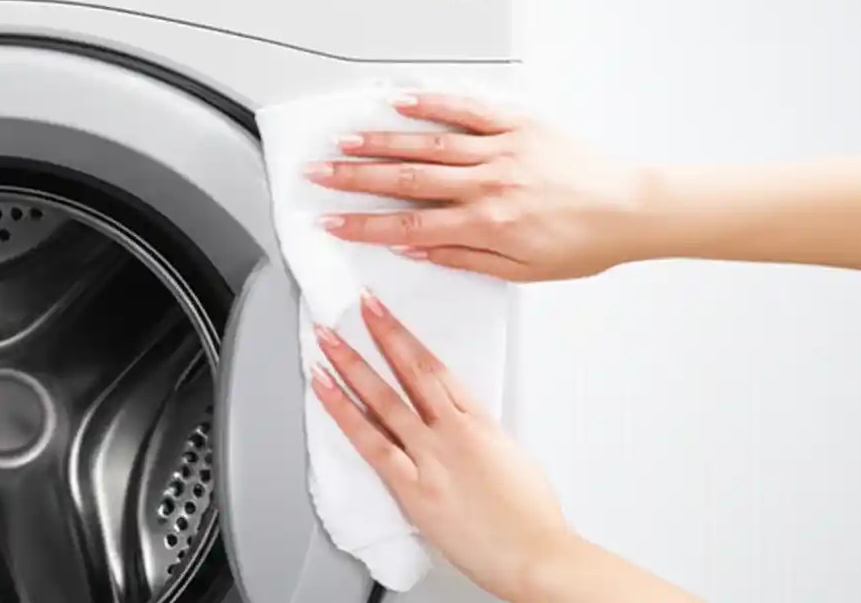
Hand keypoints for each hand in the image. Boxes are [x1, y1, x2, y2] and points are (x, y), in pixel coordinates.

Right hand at [307, 93, 654, 281]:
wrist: (631, 209)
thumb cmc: (584, 242)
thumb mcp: (520, 270)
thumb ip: (463, 258)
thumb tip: (417, 249)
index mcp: (486, 224)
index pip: (407, 226)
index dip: (363, 224)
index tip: (332, 221)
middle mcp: (489, 184)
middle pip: (405, 179)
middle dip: (355, 177)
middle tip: (319, 173)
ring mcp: (502, 150)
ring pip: (429, 143)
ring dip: (382, 141)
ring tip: (346, 140)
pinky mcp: (520, 124)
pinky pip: (469, 111)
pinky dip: (434, 104)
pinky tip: (403, 101)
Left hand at [310, 291, 573, 601]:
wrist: (535, 555)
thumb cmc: (531, 516)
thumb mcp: (510, 458)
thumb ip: (479, 435)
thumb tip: (460, 427)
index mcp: (479, 421)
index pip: (435, 367)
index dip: (405, 336)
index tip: (384, 315)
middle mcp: (452, 432)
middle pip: (410, 371)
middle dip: (380, 333)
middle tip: (357, 305)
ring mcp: (430, 457)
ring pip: (384, 399)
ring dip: (351, 364)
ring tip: (327, 339)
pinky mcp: (413, 487)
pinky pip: (371, 442)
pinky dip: (343, 413)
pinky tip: (325, 391)